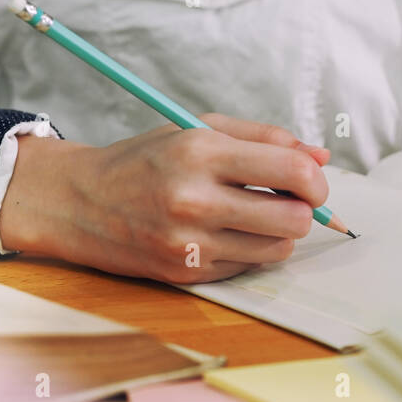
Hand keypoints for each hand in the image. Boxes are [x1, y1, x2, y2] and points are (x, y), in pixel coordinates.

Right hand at [0, 113, 330, 282]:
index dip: (316, 179)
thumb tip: (322, 155)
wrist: (79, 202)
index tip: (312, 180)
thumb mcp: (200, 128)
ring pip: (278, 248)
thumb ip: (266, 138)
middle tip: (289, 199)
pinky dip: (252, 249)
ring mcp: (190, 243)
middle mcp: (196, 200)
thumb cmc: (146, 158)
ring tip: (257, 213)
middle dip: (304, 209)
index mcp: (202, 153)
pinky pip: (249, 265)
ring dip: (281, 232)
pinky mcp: (186, 273)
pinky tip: (229, 230)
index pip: (292, 172)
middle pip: (294, 219)